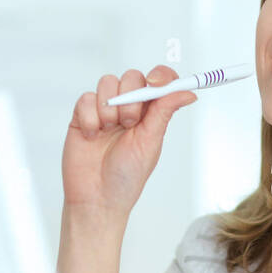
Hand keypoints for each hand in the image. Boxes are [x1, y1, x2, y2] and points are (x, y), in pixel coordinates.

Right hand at [63, 65, 196, 216]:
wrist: (96, 196)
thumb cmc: (127, 176)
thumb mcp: (150, 142)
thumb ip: (164, 111)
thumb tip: (189, 92)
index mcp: (150, 114)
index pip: (159, 81)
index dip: (160, 76)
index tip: (156, 83)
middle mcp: (128, 108)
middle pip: (132, 77)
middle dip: (130, 98)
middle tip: (128, 124)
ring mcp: (105, 111)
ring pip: (107, 82)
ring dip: (109, 109)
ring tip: (108, 131)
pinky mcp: (82, 115)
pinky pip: (86, 98)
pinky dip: (90, 117)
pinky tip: (92, 135)